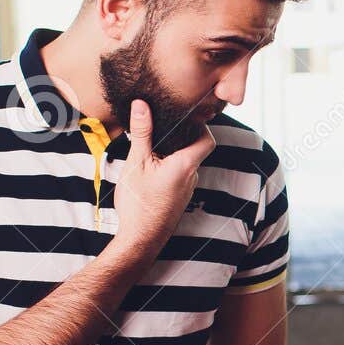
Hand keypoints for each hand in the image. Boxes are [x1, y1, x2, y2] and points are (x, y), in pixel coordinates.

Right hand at [112, 100, 214, 258]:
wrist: (140, 239)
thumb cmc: (139, 203)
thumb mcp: (136, 162)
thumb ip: (142, 133)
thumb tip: (142, 105)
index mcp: (186, 165)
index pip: (207, 139)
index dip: (202, 125)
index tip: (186, 115)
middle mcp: (192, 177)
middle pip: (196, 149)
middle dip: (182, 136)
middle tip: (163, 124)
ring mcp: (186, 189)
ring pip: (185, 163)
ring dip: (173, 152)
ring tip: (152, 142)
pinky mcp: (178, 198)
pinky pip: (179, 175)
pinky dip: (169, 165)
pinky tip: (151, 165)